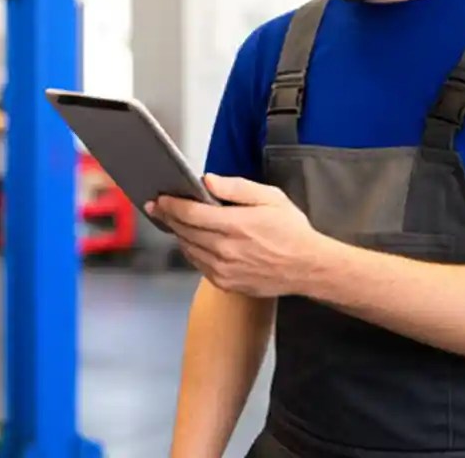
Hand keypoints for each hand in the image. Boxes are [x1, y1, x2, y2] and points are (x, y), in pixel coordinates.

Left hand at [147, 175, 322, 297]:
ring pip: (188, 249)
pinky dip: (191, 251)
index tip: (160, 198)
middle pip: (184, 231)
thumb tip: (207, 180)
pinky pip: (198, 264)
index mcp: (236, 225)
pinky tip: (192, 240)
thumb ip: (236, 187)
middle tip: (157, 206)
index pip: (191, 213)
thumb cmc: (291, 231)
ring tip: (174, 221)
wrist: (308, 267)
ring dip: (178, 234)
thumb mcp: (270, 198)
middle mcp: (226, 249)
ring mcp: (224, 269)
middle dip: (168, 216)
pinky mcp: (225, 283)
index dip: (171, 204)